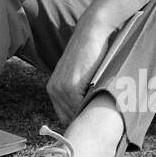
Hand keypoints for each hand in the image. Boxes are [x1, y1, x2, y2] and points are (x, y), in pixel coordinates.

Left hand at [45, 11, 114, 125]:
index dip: (78, 120)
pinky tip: (101, 110)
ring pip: (75, 114)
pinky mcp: (70, 86)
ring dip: (88, 116)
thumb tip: (88, 112)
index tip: (91, 123)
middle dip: (83, 120)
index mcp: (53, 88)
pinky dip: (90, 110)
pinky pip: (80, 107)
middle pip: (69, 118)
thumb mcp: (79, 75)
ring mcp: (60, 88)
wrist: (92, 32)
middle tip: (99, 123)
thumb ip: (78, 92)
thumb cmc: (91, 52)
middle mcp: (53, 89)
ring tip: (102, 118)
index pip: (64, 116)